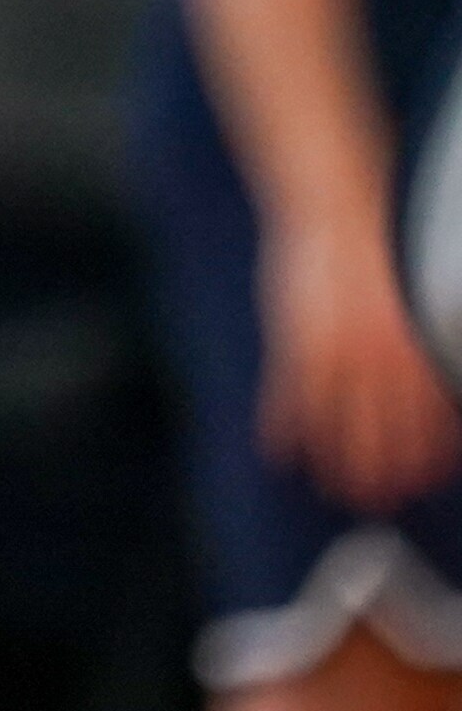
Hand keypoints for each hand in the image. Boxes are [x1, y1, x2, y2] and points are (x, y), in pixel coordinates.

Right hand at [259, 212, 461, 511]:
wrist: (333, 210)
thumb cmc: (373, 259)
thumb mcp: (407, 306)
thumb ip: (414, 354)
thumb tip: (434, 407)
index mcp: (415, 347)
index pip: (428, 419)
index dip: (423, 456)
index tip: (417, 481)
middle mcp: (382, 356)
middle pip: (384, 431)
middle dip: (380, 472)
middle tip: (375, 499)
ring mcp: (336, 349)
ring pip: (336, 423)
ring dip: (332, 461)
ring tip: (330, 488)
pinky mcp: (295, 339)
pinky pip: (289, 395)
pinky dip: (282, 426)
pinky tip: (277, 450)